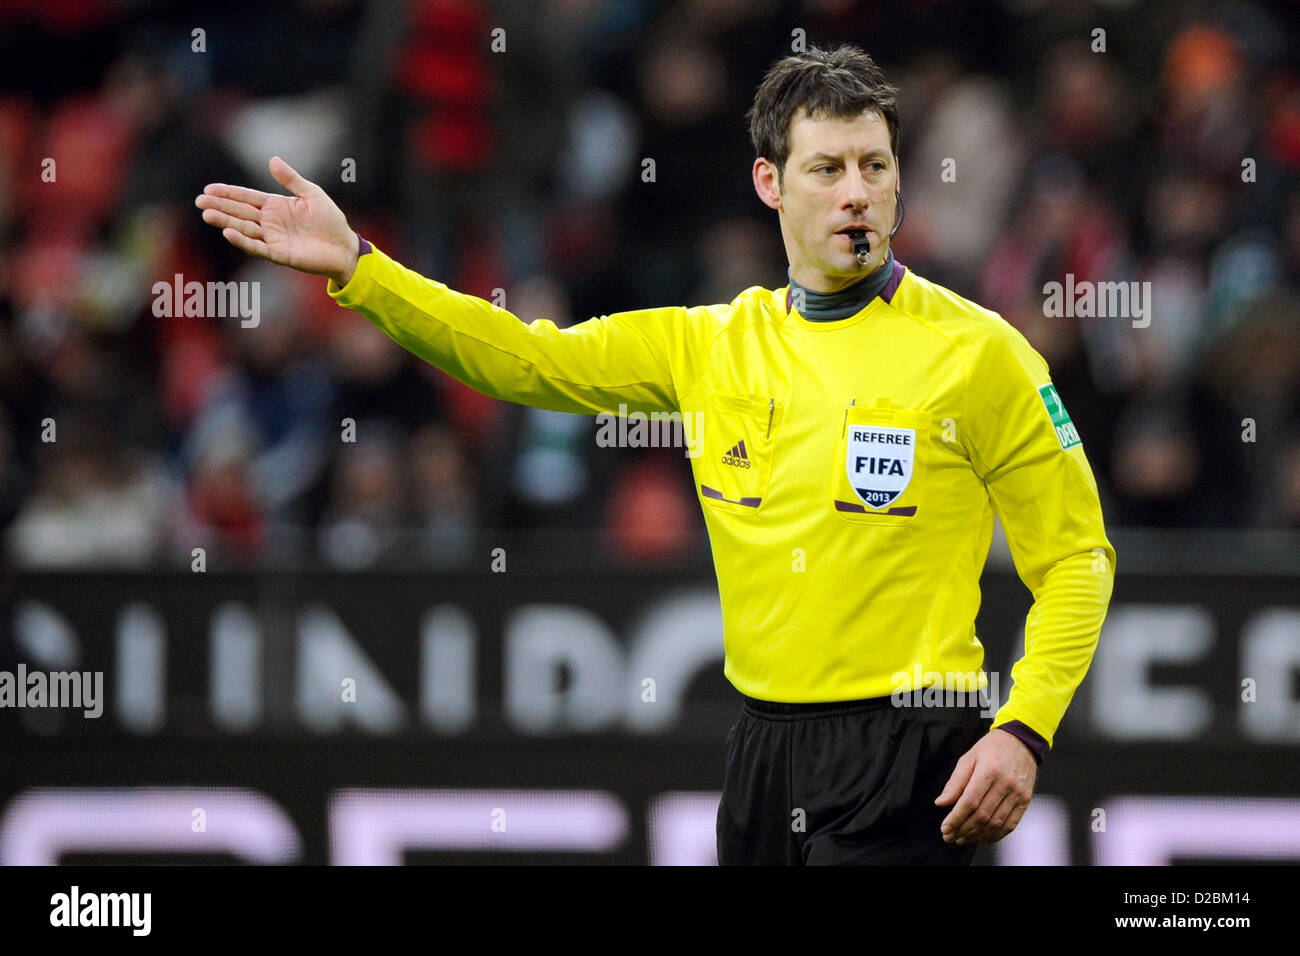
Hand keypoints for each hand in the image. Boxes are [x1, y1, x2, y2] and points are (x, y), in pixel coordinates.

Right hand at [194, 156, 359, 285]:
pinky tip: (229, 233)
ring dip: (226, 222)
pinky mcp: (279, 254)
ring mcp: (273, 238)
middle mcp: (270, 222)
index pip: (246, 198)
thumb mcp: (311, 194)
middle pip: (240, 212)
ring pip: (244, 229)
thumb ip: (291, 179)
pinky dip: (243, 241)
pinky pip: (258, 247)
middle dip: (220, 206)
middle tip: (199, 201)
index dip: (228, 193)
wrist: (344, 246)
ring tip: (207, 215)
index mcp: (275, 206)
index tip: (209, 188)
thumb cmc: (330, 220)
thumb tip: (272, 160)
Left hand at [934, 727, 1036, 844]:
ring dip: (977, 835)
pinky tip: (982, 838)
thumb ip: (955, 782)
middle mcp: (1005, 784)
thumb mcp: (968, 758)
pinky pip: (1011, 824)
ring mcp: (1018, 794)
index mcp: (989, 771)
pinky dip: (996, 835)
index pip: (970, 802)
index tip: (945, 828)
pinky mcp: (1025, 801)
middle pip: (982, 815)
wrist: (1021, 742)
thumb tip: (941, 803)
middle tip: (950, 837)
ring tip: (963, 839)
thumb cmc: (991, 749)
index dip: (956, 818)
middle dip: (963, 830)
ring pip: (996, 823)